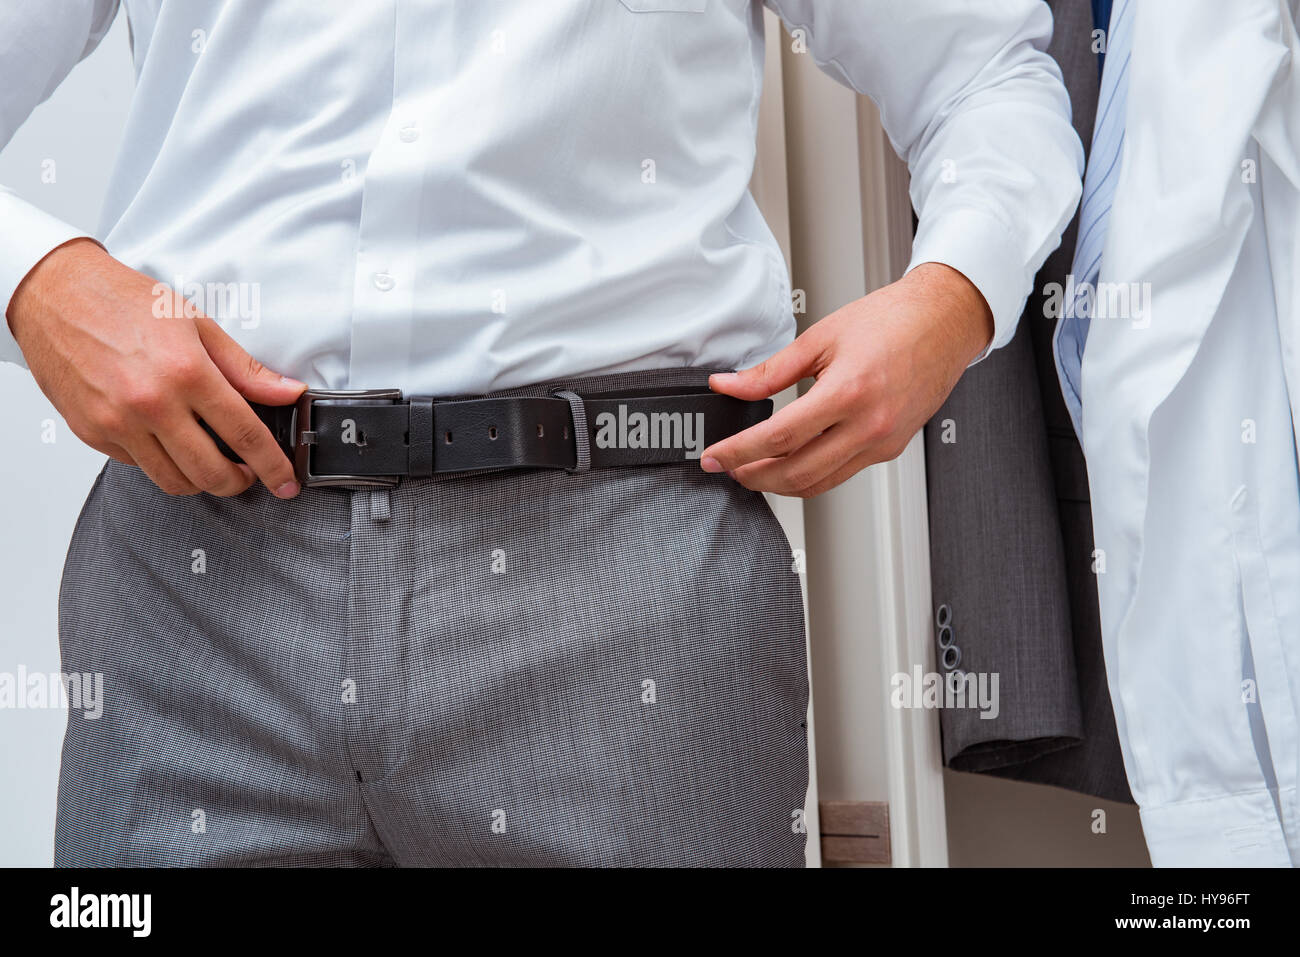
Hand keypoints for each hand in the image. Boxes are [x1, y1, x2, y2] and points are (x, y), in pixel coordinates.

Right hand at [7, 238, 306, 496]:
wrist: (54, 294)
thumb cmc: (123, 301)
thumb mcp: (196, 324)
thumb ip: (245, 368)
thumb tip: (288, 393)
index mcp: (186, 373)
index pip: (245, 434)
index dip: (273, 465)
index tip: (286, 482)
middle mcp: (151, 404)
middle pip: (210, 473)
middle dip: (239, 482)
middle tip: (248, 473)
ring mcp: (118, 423)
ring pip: (173, 481)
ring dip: (201, 479)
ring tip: (211, 459)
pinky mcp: (93, 433)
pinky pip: (139, 466)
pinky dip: (161, 461)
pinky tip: (167, 437)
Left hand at [700, 262, 993, 497]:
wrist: (944, 321)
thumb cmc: (892, 320)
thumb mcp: (820, 336)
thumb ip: (770, 371)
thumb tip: (730, 385)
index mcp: (849, 391)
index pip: (779, 437)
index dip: (739, 452)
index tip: (714, 457)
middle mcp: (869, 425)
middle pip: (797, 472)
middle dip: (754, 476)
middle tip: (727, 468)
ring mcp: (882, 442)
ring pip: (819, 483)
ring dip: (780, 484)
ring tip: (753, 469)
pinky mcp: (890, 448)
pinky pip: (842, 473)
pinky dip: (810, 475)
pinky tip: (791, 461)